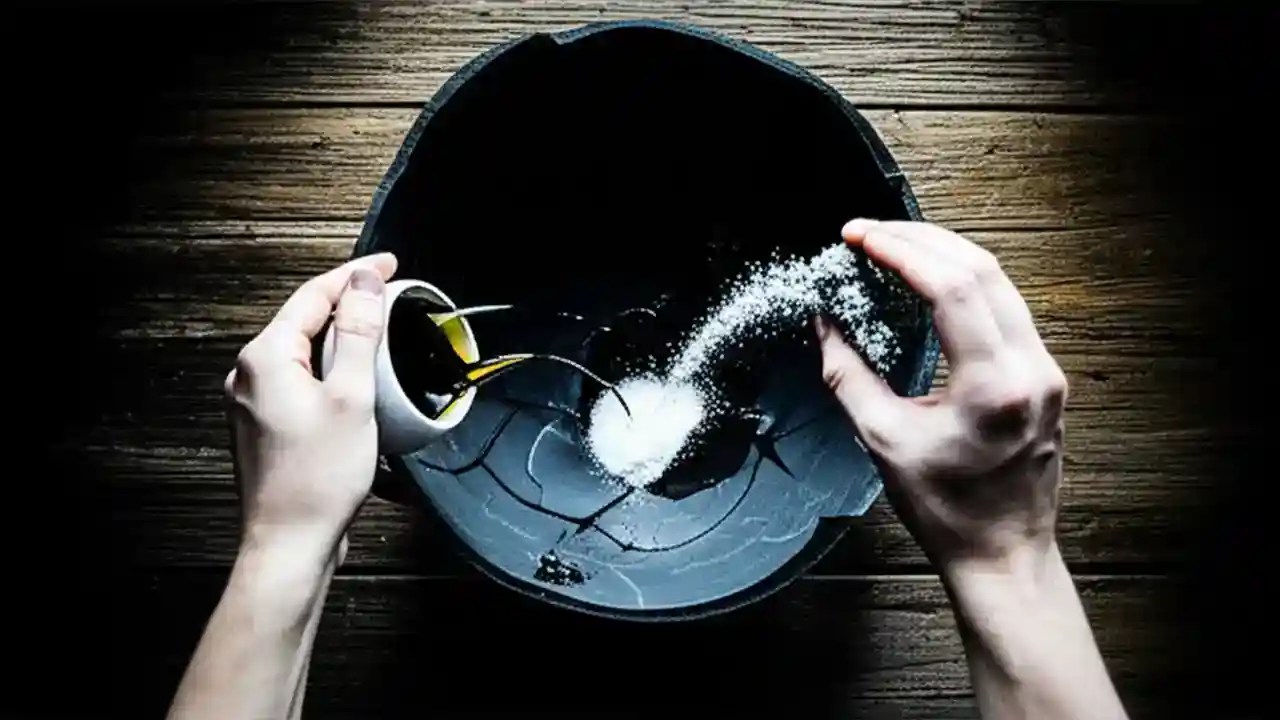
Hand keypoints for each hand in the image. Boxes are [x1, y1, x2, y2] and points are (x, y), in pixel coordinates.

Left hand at [224, 253, 397, 560]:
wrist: (289, 543)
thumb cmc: (317, 479)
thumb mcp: (352, 397)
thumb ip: (359, 333)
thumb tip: (364, 284)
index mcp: (266, 358)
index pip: (314, 296)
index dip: (355, 275)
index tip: (389, 265)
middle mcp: (250, 375)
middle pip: (305, 321)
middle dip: (348, 304)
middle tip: (390, 294)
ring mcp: (253, 402)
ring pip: (303, 353)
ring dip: (341, 339)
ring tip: (379, 334)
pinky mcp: (265, 427)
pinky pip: (299, 381)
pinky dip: (329, 371)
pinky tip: (355, 383)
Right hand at [818, 221, 1126, 719]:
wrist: (1002, 554)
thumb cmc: (946, 510)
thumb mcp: (884, 440)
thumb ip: (848, 374)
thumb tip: (824, 323)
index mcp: (994, 386)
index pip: (950, 287)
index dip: (900, 251)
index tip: (858, 236)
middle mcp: (1031, 370)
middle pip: (982, 270)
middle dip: (922, 240)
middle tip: (871, 233)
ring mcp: (1046, 372)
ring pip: (1001, 284)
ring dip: (947, 256)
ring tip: (896, 248)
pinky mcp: (1046, 378)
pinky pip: (1008, 309)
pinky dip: (967, 285)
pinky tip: (932, 283)